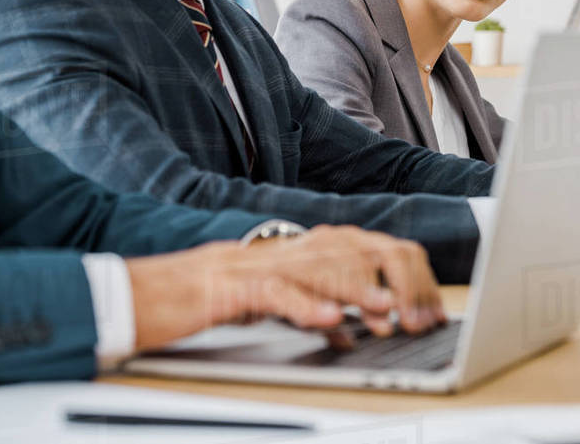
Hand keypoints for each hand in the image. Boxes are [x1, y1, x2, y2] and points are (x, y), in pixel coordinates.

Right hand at [124, 225, 444, 352]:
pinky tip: (328, 320)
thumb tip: (351, 330)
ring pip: (320, 268)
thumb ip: (313, 307)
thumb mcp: (273, 301)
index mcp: (300, 248)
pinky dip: (303, 305)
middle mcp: (286, 248)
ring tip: (385, 312)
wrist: (150, 287)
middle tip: (417, 318)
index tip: (429, 311)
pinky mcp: (231, 286)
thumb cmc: (211, 296)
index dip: (404, 276)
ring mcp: (260, 263)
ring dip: (357, 291)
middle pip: (355, 251)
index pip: (368, 248)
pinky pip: (274, 292)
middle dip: (392, 282)